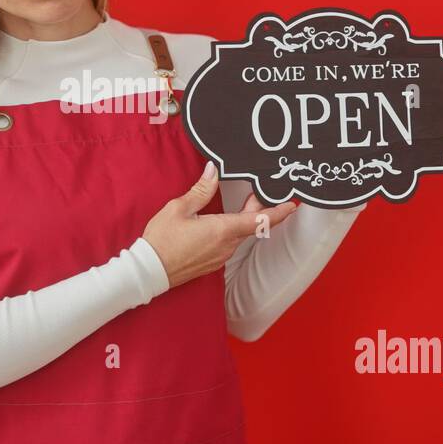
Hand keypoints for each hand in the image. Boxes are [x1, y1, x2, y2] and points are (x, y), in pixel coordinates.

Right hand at [142, 162, 298, 288]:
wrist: (149, 271)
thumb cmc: (161, 240)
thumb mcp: (179, 209)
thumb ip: (201, 190)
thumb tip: (213, 171)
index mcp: (222, 230)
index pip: (261, 220)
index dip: (280, 212)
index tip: (293, 204)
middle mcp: (226, 246)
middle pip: (251, 225)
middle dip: (256, 208)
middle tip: (257, 191)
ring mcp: (220, 257)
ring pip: (240, 234)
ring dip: (242, 220)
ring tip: (238, 204)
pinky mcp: (212, 263)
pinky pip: (228, 244)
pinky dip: (231, 231)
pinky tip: (219, 224)